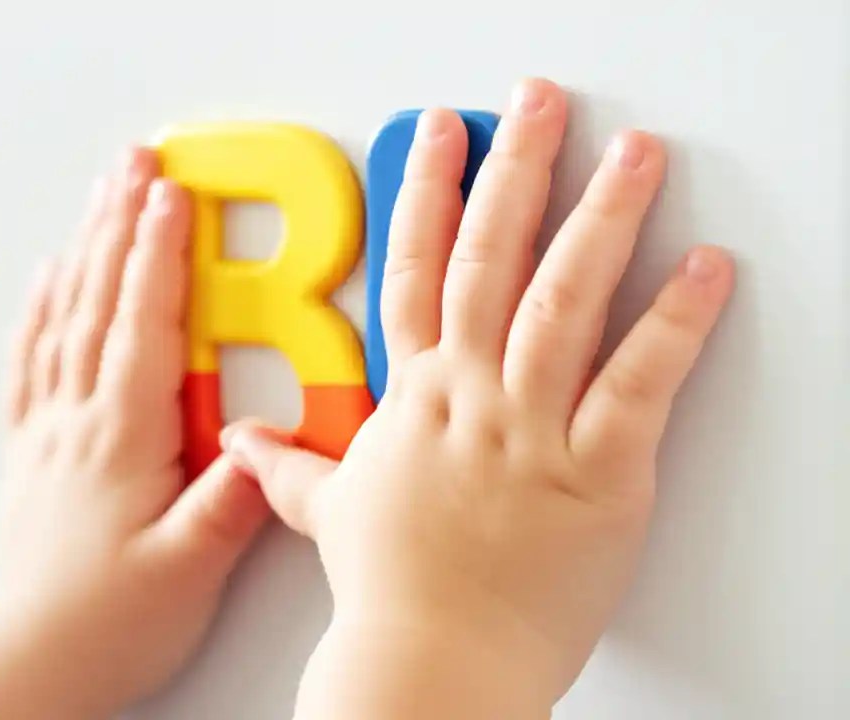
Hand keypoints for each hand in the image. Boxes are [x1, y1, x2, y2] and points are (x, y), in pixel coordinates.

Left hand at [0, 148, 269, 717]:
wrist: (31, 656)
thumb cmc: (111, 621)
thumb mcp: (187, 572)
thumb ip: (226, 505)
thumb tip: (265, 446)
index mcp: (122, 440)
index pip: (142, 328)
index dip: (157, 256)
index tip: (170, 197)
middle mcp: (78, 422)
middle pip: (98, 302)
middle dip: (119, 224)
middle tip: (134, 163)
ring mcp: (47, 431)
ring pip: (62, 319)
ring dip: (83, 250)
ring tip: (99, 195)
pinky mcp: (31, 450)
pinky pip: (28, 360)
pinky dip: (38, 310)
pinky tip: (46, 278)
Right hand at [221, 78, 734, 717]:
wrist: (430, 663)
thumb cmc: (389, 591)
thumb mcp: (332, 515)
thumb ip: (291, 467)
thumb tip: (242, 443)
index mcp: (414, 398)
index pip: (415, 274)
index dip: (429, 195)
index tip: (445, 133)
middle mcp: (468, 396)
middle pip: (490, 260)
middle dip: (516, 170)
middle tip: (541, 104)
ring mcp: (529, 429)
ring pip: (563, 300)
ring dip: (601, 218)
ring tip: (633, 155)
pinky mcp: (596, 472)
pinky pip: (638, 384)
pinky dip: (675, 323)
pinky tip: (702, 270)